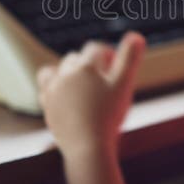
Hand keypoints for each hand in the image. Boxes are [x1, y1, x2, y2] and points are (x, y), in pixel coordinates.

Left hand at [37, 31, 145, 153]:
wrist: (88, 148)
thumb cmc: (109, 117)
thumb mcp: (124, 86)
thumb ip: (130, 59)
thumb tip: (136, 35)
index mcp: (85, 66)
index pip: (96, 48)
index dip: (108, 55)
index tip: (116, 67)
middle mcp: (65, 74)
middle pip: (76, 58)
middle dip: (89, 64)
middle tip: (104, 80)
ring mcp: (53, 90)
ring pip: (57, 70)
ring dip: (68, 72)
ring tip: (82, 84)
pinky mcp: (47, 106)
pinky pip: (46, 88)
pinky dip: (55, 87)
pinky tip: (66, 95)